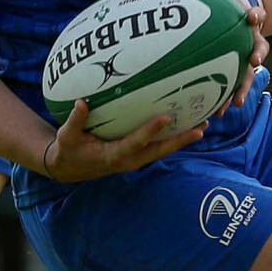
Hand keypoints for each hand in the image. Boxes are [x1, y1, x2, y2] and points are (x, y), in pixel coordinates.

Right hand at [42, 99, 205, 182]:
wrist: (70, 168)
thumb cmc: (68, 150)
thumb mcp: (68, 136)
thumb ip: (76, 121)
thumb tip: (82, 102)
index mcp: (113, 156)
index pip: (136, 143)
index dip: (151, 131)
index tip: (166, 117)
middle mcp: (129, 160)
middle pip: (159, 150)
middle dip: (180, 140)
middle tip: (201, 127)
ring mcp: (136, 159)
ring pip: (163, 149)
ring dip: (183, 139)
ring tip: (203, 125)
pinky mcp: (138, 155)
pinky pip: (159, 147)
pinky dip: (174, 138)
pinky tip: (187, 126)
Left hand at [187, 0, 266, 108]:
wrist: (240, 24)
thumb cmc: (226, 9)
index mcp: (250, 21)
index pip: (257, 15)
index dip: (256, 16)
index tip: (252, 17)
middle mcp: (254, 41)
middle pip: (261, 49)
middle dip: (257, 56)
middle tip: (254, 62)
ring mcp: (249, 59)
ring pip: (249, 75)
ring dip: (244, 88)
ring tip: (237, 103)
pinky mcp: (240, 73)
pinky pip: (235, 86)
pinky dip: (228, 98)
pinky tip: (218, 112)